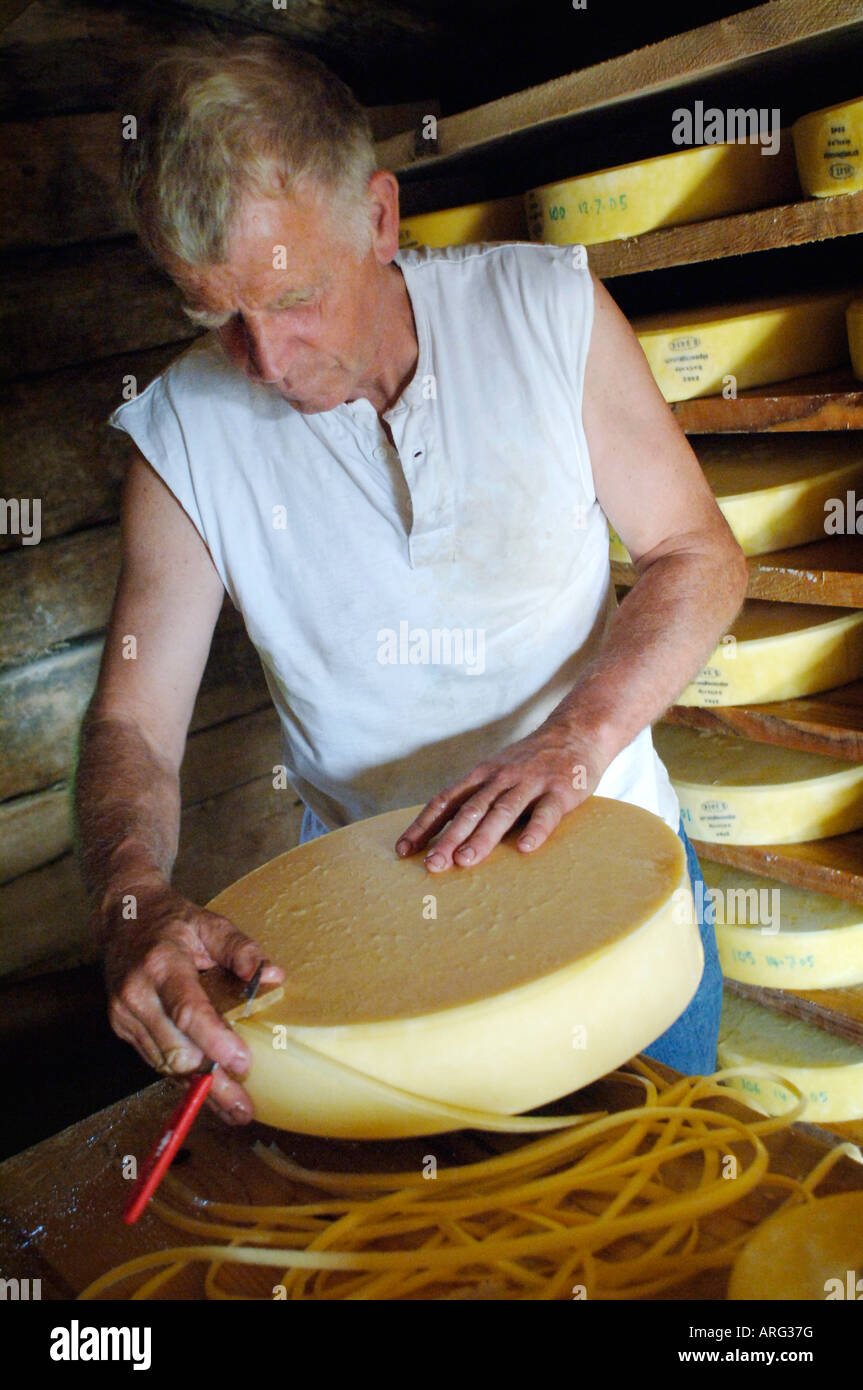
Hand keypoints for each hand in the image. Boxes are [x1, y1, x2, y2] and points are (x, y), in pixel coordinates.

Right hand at [99, 882, 283, 1124]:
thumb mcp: (210, 923)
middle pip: (177, 1051)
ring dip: (199, 1089)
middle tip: (244, 1107)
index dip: (216, 1041)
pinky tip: (209, 1092)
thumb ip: (242, 949)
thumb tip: (272, 975)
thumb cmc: (172, 922)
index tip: (242, 1064)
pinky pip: (156, 1060)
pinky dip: (183, 1076)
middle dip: (212, 1083)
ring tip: (233, 1108)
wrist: (122, 918)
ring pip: (165, 1064)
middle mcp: (137, 994)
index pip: (188, 1011)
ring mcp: (125, 1015)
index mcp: (161, 964)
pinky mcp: (123, 1028)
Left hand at [395, 722, 606, 871]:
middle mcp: (501, 778)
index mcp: (481, 776)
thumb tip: (444, 833)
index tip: (403, 850)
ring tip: (465, 861)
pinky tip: (524, 849)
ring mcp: (530, 783)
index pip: (445, 802)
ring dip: (482, 837)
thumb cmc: (531, 761)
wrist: (577, 731)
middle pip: (470, 811)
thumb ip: (477, 797)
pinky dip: (535, 830)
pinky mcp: (560, 791)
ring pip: (502, 812)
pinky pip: (546, 813)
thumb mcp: (498, 771)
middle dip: (448, 839)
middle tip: (432, 866)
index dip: (423, 825)